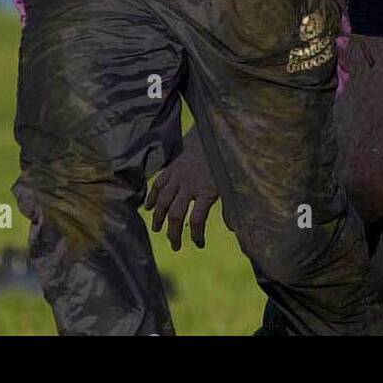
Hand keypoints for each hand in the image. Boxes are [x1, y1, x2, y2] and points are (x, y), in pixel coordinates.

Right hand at [145, 129, 220, 250]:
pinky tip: (147, 207)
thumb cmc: (224, 163)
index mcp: (206, 190)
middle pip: (176, 214)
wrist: (214, 136)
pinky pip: (158, 184)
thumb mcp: (230, 185)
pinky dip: (151, 197)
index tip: (199, 244)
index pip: (197, 219)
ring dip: (158, 217)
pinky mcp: (171, 168)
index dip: (197, 235)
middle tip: (175, 245)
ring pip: (163, 201)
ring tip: (156, 230)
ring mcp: (178, 176)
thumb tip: (235, 229)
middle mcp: (189, 185)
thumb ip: (230, 206)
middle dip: (173, 233)